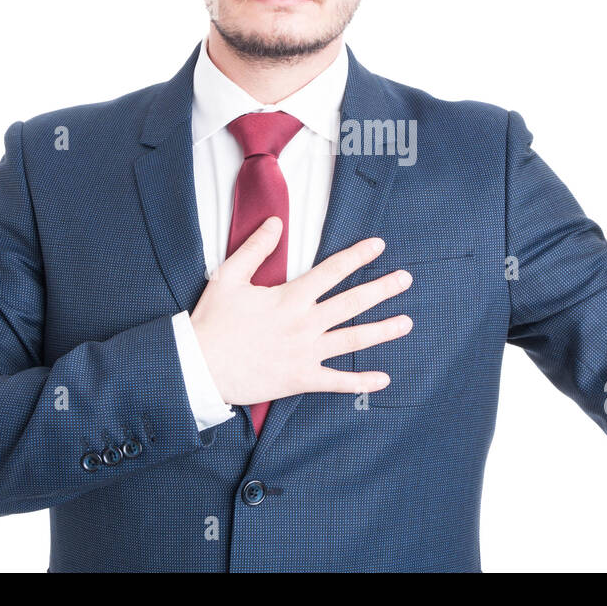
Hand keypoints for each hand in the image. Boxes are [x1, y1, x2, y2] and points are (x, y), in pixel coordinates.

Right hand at [190, 216, 411, 404]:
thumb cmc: (212, 321)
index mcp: (290, 297)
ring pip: (353, 340)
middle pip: (352, 302)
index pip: (332, 271)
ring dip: (383, 331)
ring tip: (407, 322)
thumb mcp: (229, 276)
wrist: (199, 366)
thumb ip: (256, 248)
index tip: (379, 246)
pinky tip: (384, 380)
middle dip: (382, 289)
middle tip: (407, 279)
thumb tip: (276, 223)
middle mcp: (305, 323)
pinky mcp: (300, 379)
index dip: (358, 256)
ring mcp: (306, 353)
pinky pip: (337, 382)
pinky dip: (361, 383)